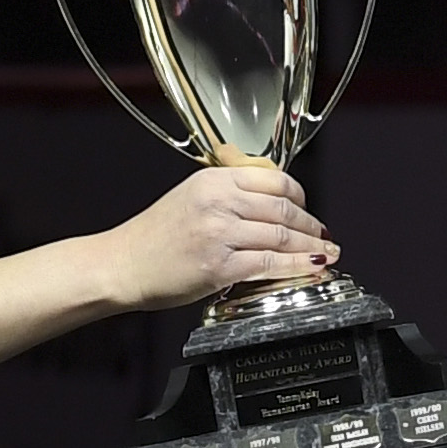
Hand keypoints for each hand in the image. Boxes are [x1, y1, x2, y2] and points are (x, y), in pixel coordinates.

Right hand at [105, 166, 336, 311]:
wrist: (121, 265)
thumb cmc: (153, 236)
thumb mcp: (190, 194)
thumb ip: (228, 189)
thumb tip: (270, 193)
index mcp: (213, 179)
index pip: (274, 180)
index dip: (300, 195)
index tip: (308, 207)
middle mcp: (218, 201)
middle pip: (284, 209)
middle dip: (312, 225)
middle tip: (325, 235)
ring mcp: (219, 234)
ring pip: (282, 237)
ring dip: (311, 247)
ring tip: (325, 254)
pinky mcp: (218, 267)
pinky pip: (269, 264)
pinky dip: (296, 267)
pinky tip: (309, 269)